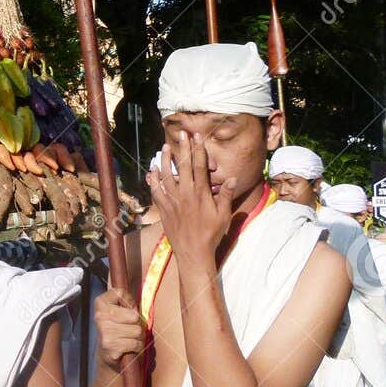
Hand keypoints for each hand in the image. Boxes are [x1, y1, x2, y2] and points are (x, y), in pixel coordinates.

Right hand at [93, 289, 144, 371]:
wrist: (106, 353)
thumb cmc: (117, 327)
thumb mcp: (119, 309)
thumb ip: (126, 299)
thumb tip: (134, 305)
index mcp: (100, 303)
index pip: (121, 293)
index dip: (130, 303)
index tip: (126, 310)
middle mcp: (100, 316)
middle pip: (134, 316)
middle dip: (137, 323)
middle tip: (130, 327)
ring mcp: (105, 332)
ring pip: (137, 331)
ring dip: (138, 336)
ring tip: (129, 337)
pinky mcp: (111, 347)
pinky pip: (136, 344)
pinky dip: (137, 346)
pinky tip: (128, 347)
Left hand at [148, 131, 233, 261]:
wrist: (193, 252)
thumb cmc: (211, 234)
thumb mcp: (224, 215)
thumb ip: (227, 195)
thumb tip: (233, 178)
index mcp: (201, 193)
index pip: (200, 166)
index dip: (199, 150)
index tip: (197, 137)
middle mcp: (185, 193)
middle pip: (183, 165)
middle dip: (183, 148)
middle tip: (181, 134)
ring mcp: (173, 200)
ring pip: (166, 175)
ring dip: (165, 160)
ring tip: (164, 147)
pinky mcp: (164, 208)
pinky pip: (156, 190)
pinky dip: (153, 179)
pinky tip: (152, 170)